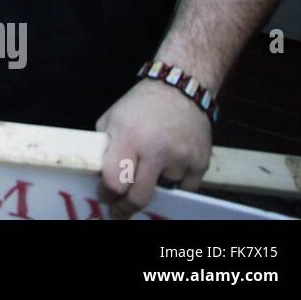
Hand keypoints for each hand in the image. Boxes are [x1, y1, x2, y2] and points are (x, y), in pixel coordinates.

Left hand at [96, 79, 212, 218]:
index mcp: (129, 137)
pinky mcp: (200, 162)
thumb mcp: (112, 119)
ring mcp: (181, 157)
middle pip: (139, 197)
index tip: (105, 195)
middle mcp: (156, 150)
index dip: (107, 193)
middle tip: (120, 210)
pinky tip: (171, 162)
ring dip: (155, 182)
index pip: (115, 181)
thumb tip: (100, 177)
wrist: (180, 89)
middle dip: (126, 208)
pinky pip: (185, 187)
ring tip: (154, 160)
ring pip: (163, 190)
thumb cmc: (140, 106)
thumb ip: (105, 147)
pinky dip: (176, 180)